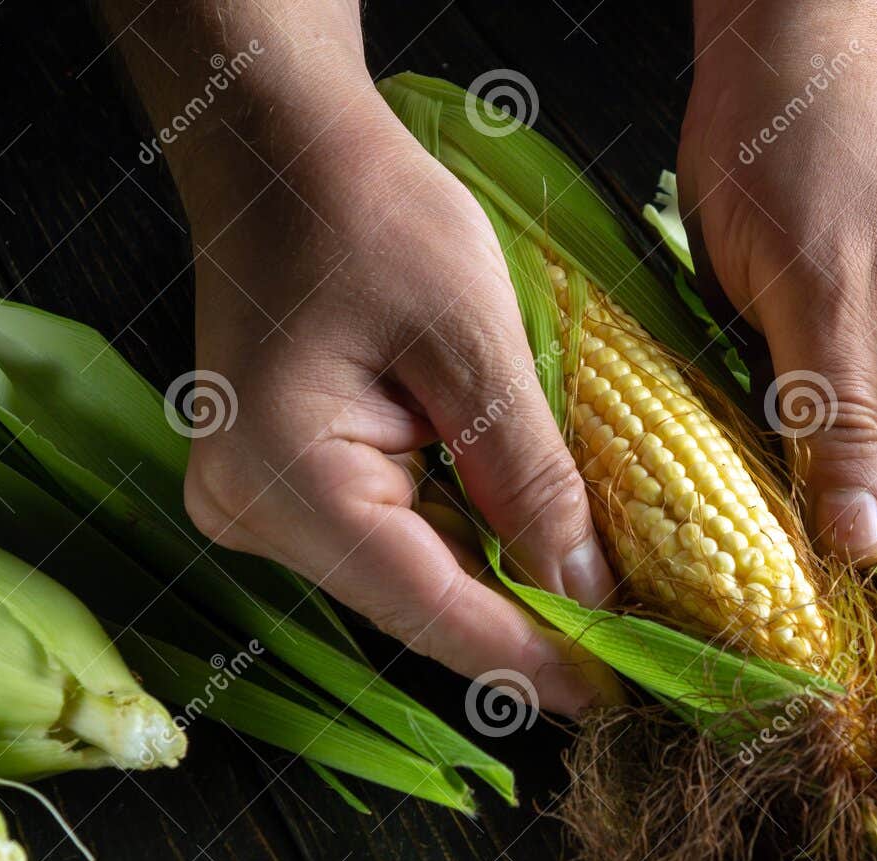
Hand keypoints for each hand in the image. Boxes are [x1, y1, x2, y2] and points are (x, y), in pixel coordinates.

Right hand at [107, 3, 618, 712]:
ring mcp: (256, 504)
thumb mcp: (474, 339)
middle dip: (521, 633)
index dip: (528, 659)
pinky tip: (527, 558)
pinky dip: (459, 551)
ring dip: (494, 597)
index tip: (614, 695)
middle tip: (623, 662)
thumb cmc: (371, 214)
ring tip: (593, 621)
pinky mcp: (281, 485)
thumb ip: (529, 476)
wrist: (281, 150)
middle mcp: (253, 513)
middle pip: (413, 605)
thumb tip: (584, 589)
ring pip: (403, 580)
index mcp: (289, 479)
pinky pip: (385, 542)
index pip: (430, 605)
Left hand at [681, 0, 876, 589]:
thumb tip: (863, 550)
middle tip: (760, 619)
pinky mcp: (835, 373)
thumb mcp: (822, 287)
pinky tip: (725, 521)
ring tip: (734, 585)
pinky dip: (773, 486)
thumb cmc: (812, 144)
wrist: (777, 60)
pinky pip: (813, 454)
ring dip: (800, 531)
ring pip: (856, 491)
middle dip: (843, 561)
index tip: (825, 628)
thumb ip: (841, 421)